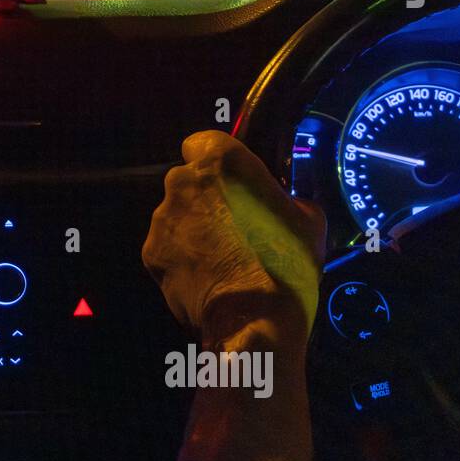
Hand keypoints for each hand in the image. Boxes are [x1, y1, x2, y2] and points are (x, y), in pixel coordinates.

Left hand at [142, 130, 325, 353]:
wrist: (254, 318)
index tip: (230, 178)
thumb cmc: (284, 265)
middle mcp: (183, 183)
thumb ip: (286, 197)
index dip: (216, 160)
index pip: (203, 142)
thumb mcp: (308, 218)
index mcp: (221, 161)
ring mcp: (163, 218)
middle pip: (188, 180)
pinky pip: (166, 245)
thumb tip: (285, 203)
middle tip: (234, 223)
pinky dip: (181, 255)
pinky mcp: (151, 252)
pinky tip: (207, 273)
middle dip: (206, 197)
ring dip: (193, 228)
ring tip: (223, 255)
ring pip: (175, 214)